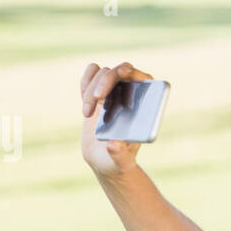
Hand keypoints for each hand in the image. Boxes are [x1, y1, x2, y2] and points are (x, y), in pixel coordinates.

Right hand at [80, 61, 152, 176]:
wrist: (104, 159)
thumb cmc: (119, 160)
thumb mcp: (120, 160)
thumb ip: (118, 153)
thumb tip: (113, 144)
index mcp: (146, 105)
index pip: (144, 77)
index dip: (133, 72)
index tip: (122, 75)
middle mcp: (131, 93)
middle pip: (121, 71)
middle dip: (107, 80)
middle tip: (96, 98)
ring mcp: (114, 90)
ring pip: (102, 73)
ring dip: (91, 90)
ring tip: (86, 114)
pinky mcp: (97, 92)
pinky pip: (91, 75)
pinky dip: (85, 83)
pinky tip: (84, 103)